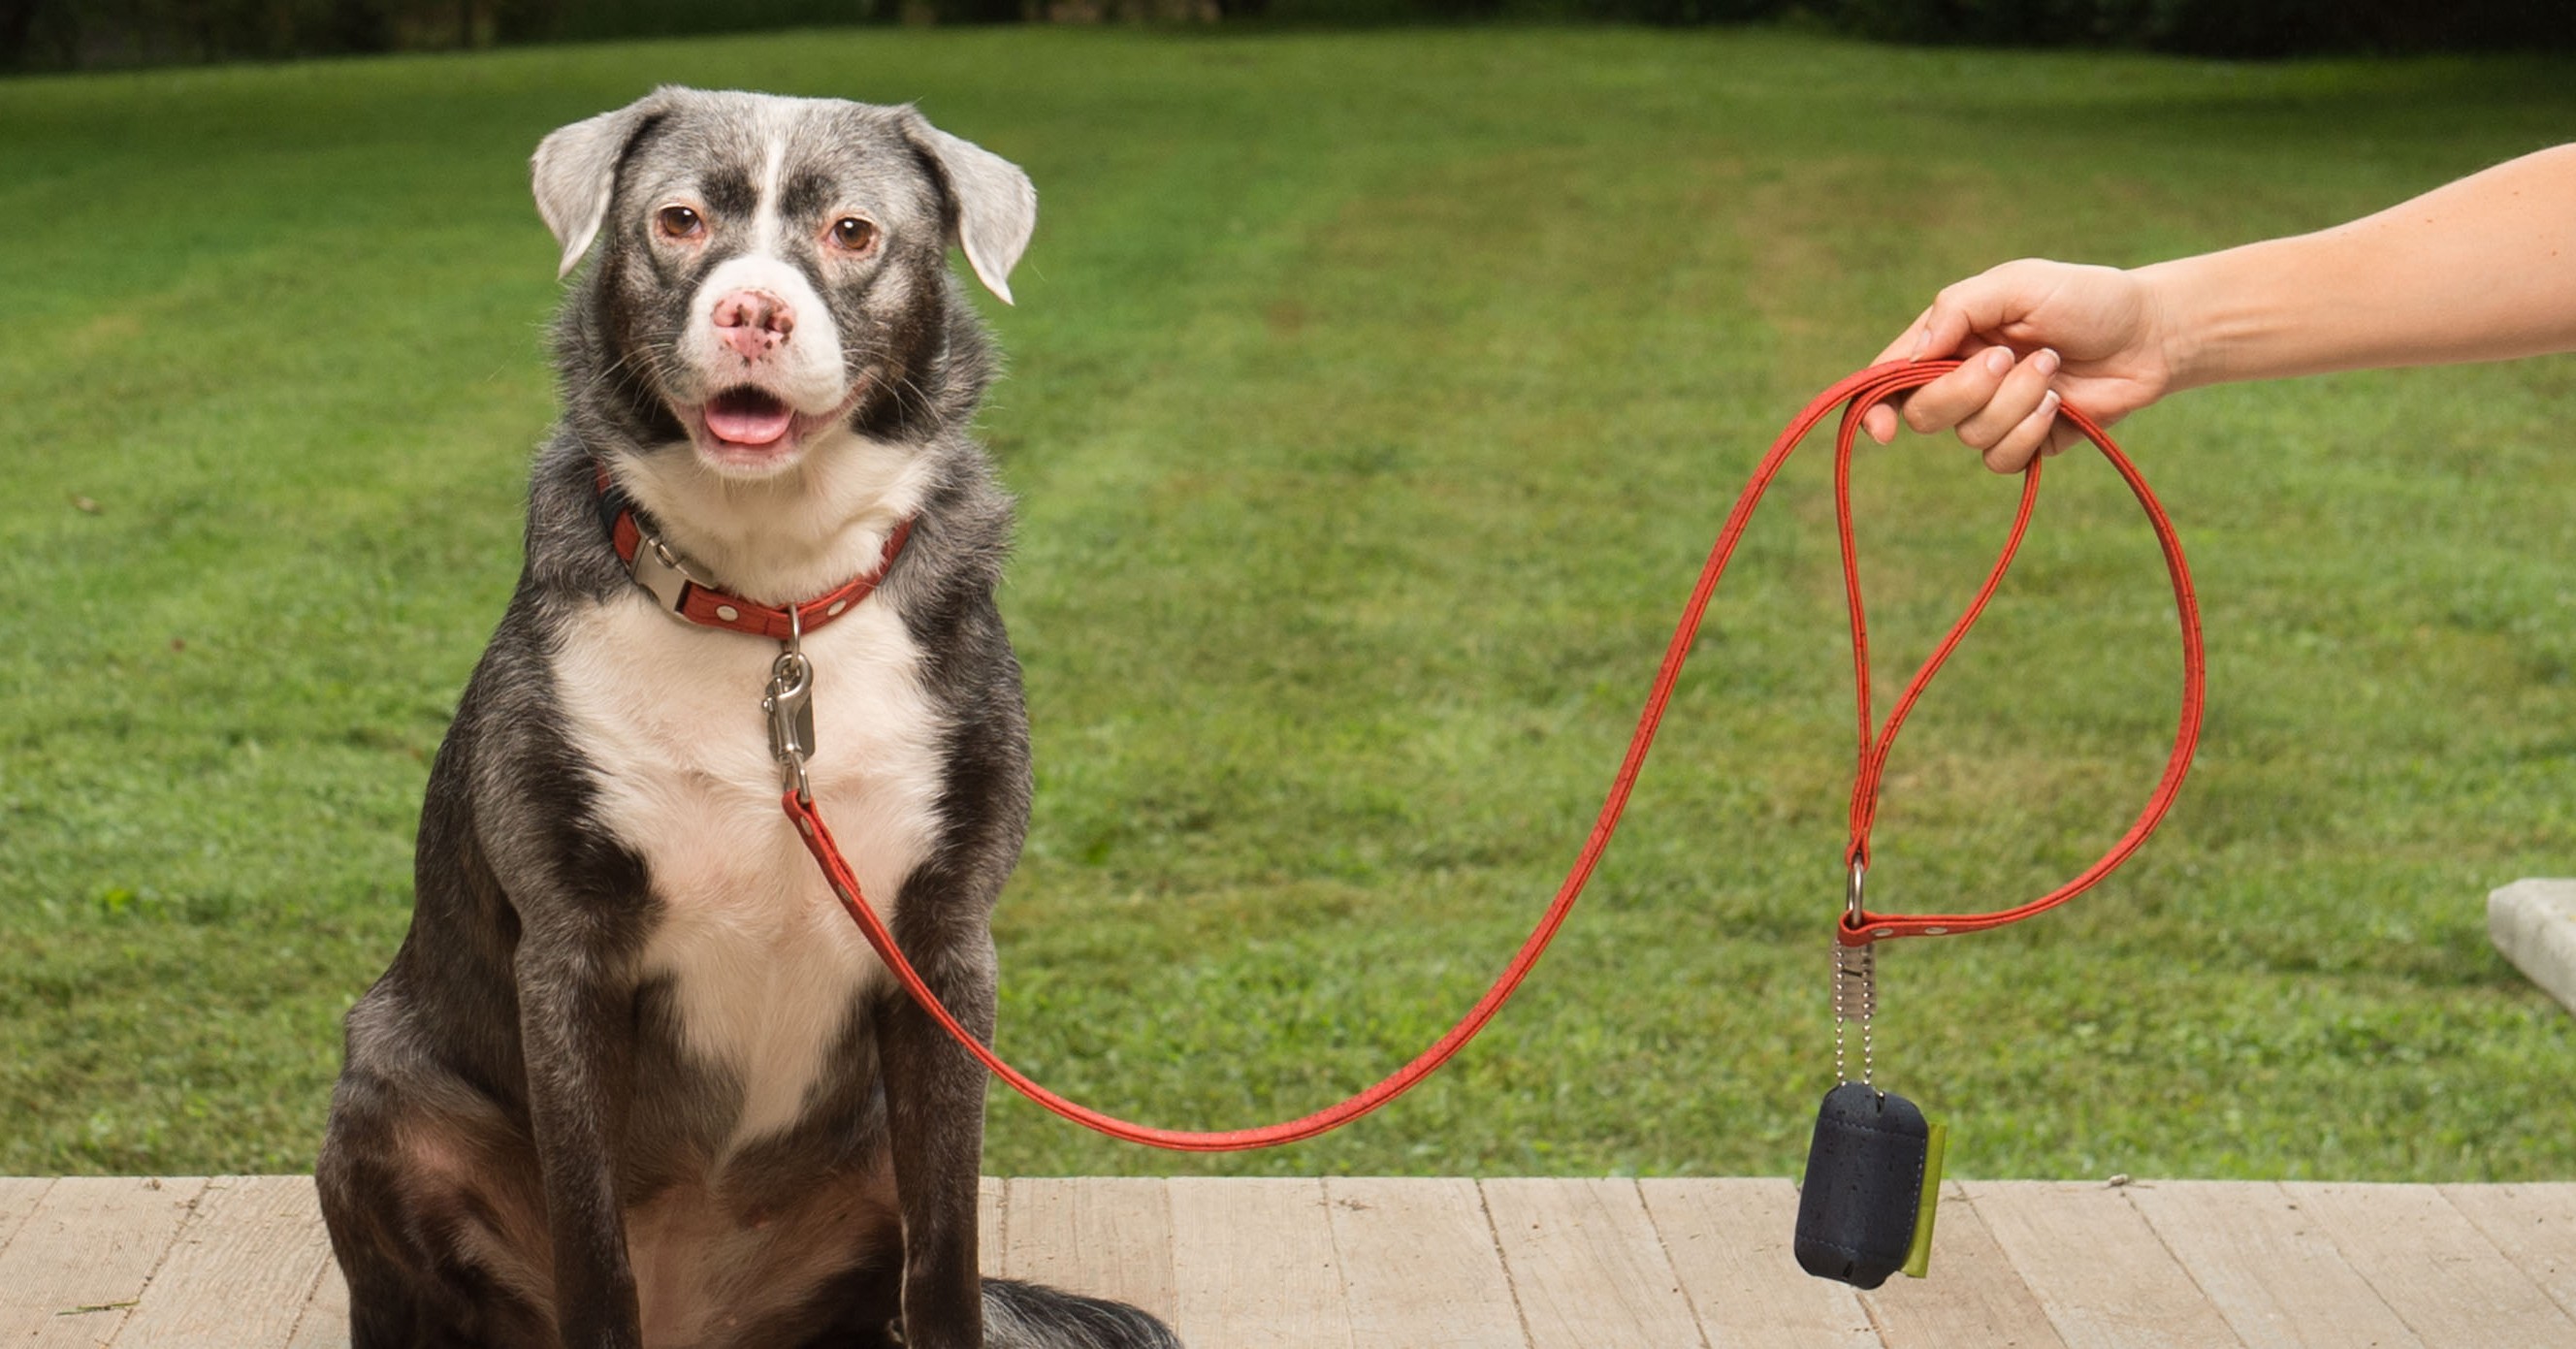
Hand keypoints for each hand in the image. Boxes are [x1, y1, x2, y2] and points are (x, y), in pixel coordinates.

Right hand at [1861, 259, 2177, 471]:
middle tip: (2007, 358)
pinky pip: (2004, 458)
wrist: (2150, 333)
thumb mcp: (2017, 283)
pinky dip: (2030, 431)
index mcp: (1951, 337)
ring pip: (1969, 435)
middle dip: (1964, 390)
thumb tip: (1910, 357)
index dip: (1876, 405)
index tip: (1881, 429)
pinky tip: (2059, 403)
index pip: (1893, 376)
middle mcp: (1964, 378)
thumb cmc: (2085, 297)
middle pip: (1924, 412)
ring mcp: (1995, 414)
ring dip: (2013, 403)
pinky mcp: (2027, 442)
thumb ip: (1957, 309)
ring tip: (2051, 369)